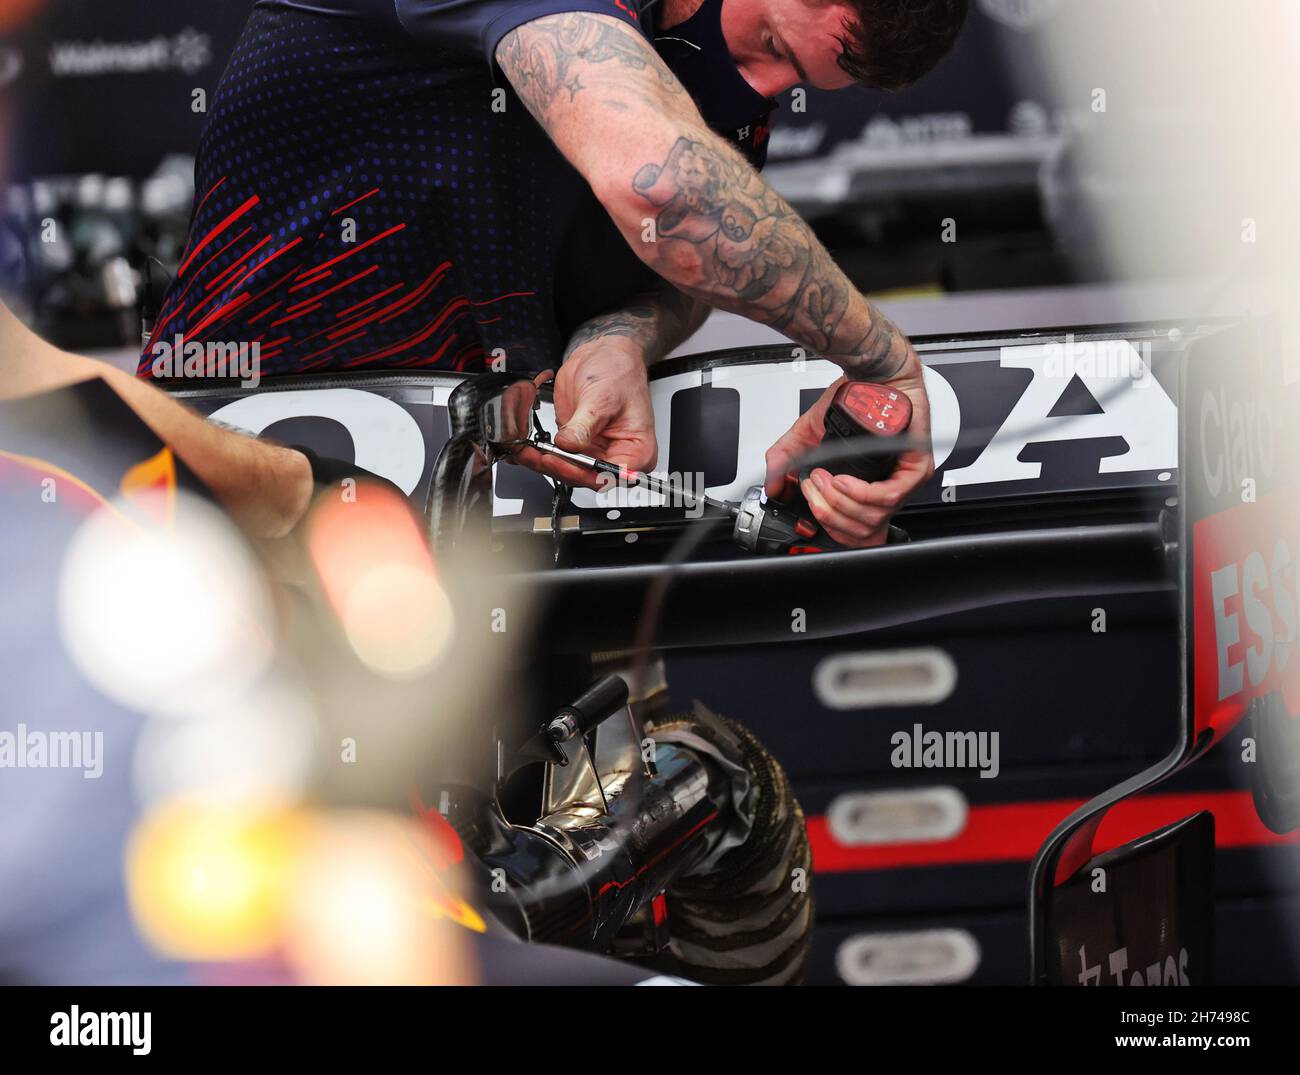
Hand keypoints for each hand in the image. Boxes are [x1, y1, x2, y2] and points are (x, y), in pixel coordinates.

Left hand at [512, 338, 656, 488]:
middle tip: (541, 456)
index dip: (585, 472)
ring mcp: (595, 452)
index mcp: (637, 450)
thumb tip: (569, 445)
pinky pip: (559, 457)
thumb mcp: (602, 398)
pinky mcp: (577, 445)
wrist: (604, 354)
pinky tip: (531, 450)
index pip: (611, 475)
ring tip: (530, 453)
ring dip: (547, 464)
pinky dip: (543, 455)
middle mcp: (617, 456)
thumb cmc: (619, 372)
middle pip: (587, 477)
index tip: (564, 461)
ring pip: (569, 471)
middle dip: (561, 468)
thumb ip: (584, 425)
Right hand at [764, 362, 933, 547]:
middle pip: (860, 531)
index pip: (857, 535)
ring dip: (838, 501)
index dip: (830, 532)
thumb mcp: (810, 435)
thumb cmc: (854, 401)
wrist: (874, 374)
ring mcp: (904, 482)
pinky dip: (859, 493)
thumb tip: (773, 486)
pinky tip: (842, 479)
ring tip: (823, 478)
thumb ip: (787, 461)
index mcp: (868, 491)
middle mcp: (888, 490)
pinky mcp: (916, 469)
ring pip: (872, 516)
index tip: (807, 521)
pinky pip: (887, 496)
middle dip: (826, 513)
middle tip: (811, 487)